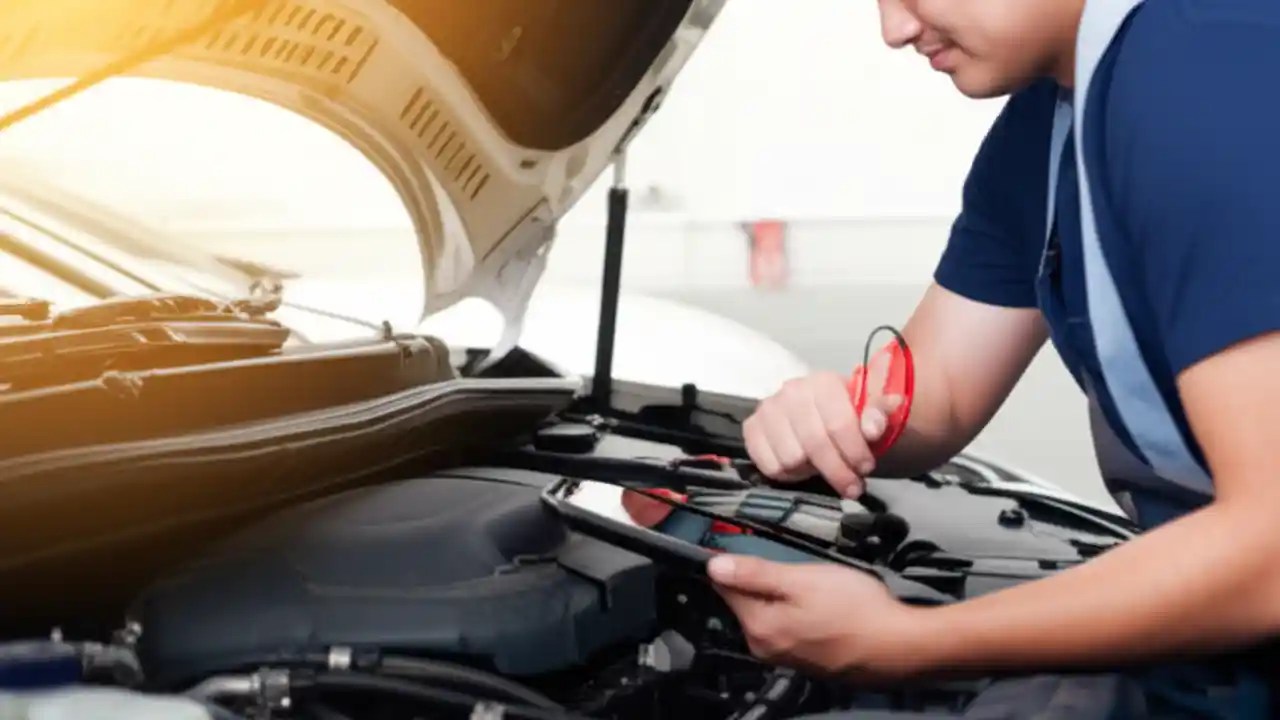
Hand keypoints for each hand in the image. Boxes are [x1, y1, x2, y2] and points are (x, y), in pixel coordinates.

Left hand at [707, 554, 925, 683]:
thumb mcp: (802, 579)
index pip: (726, 588)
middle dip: (759, 580)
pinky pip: (790, 629)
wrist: (900, 647)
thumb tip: (711, 566)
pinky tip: (819, 603)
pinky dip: (796, 613)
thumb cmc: (852, 607)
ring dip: (780, 596)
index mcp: (758, 627)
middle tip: (789, 560)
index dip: (731, 561)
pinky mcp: (809, 662)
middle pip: (747, 603)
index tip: (743, 541)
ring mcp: (787, 659)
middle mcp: (765, 648)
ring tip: (808, 579)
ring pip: (770, 616)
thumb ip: (755, 573)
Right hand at [744, 361, 902, 497]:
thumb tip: (873, 428)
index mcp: (823, 383)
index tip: (866, 468)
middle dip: (838, 471)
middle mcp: (791, 391)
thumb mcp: (872, 413)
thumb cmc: (848, 416)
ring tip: (821, 466)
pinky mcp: (751, 429)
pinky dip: (788, 474)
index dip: (855, 452)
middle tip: (852, 486)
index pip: (838, 424)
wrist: (821, 414)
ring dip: (811, 471)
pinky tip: (801, 466)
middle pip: (815, 445)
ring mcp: (767, 410)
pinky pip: (769, 466)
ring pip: (791, 459)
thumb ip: (879, 415)